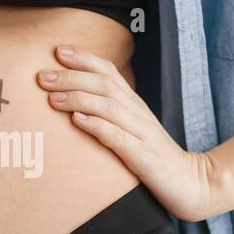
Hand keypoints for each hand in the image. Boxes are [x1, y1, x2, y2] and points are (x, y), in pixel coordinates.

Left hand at [38, 45, 215, 221]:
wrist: (191, 182)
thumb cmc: (154, 156)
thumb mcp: (132, 131)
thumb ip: (110, 116)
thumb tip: (75, 106)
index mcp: (134, 105)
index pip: (109, 72)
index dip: (84, 59)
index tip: (57, 50)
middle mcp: (138, 113)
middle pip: (105, 84)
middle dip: (72, 77)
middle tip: (42, 76)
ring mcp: (142, 133)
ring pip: (109, 106)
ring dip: (78, 98)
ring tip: (52, 98)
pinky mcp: (143, 156)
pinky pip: (118, 137)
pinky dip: (96, 126)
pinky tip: (76, 121)